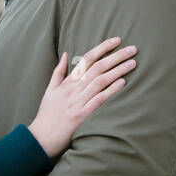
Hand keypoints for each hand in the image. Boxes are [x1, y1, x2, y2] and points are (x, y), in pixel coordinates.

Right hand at [28, 36, 136, 157]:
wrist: (42, 135)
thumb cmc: (47, 113)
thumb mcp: (49, 89)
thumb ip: (58, 72)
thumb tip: (65, 54)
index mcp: (67, 82)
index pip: (87, 59)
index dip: (103, 48)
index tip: (117, 40)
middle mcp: (73, 89)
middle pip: (97, 67)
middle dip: (116, 56)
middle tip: (133, 49)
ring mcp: (78, 101)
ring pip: (100, 81)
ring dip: (117, 71)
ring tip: (133, 63)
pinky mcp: (83, 115)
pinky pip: (99, 99)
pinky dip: (110, 90)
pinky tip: (122, 83)